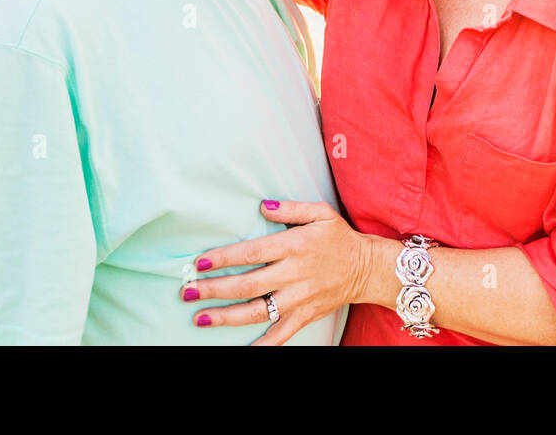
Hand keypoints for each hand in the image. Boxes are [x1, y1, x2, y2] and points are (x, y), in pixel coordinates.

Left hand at [182, 200, 370, 345]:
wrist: (367, 268)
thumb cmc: (339, 237)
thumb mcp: (320, 213)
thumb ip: (290, 209)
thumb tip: (262, 206)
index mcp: (293, 246)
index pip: (250, 254)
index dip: (222, 259)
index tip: (199, 263)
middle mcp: (293, 274)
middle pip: (246, 285)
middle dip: (213, 290)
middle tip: (187, 293)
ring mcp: (299, 298)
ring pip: (257, 311)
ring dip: (226, 316)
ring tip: (200, 319)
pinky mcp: (306, 315)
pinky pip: (281, 334)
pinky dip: (263, 344)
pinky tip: (243, 349)